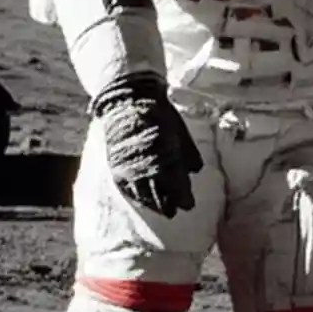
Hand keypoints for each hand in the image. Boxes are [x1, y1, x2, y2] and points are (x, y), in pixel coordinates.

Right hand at [92, 72, 203, 218]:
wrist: (128, 99)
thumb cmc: (159, 114)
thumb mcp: (179, 130)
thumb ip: (187, 153)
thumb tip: (195, 171)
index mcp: (166, 154)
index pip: (176, 184)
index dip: (183, 197)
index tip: (189, 205)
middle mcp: (148, 163)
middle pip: (159, 193)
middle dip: (168, 204)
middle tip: (174, 212)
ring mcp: (130, 165)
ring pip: (142, 193)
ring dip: (152, 203)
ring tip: (161, 210)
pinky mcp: (117, 164)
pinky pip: (127, 186)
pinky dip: (136, 195)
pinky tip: (142, 200)